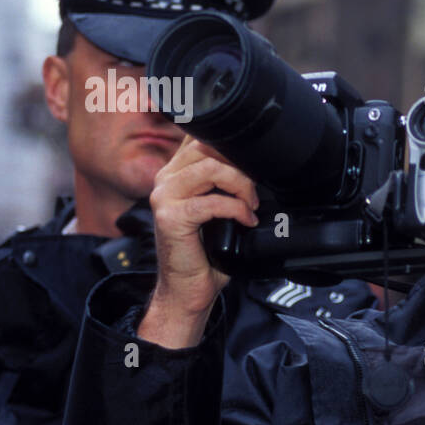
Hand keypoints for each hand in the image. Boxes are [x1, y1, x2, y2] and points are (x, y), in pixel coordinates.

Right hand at [138, 137, 258, 348]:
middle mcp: (166, 178)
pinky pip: (211, 202)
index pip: (202, 136)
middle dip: (242, 165)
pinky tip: (246, 220)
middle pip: (209, 146)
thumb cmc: (208, 251)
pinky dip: (236, 209)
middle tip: (256, 190)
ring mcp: (164, 196)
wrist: (190, 288)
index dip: (233, 143)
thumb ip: (227, 181)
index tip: (255, 162)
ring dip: (241, 185)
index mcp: (176, 171)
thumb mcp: (219, 206)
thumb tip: (261, 163)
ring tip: (252, 204)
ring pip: (211, 168)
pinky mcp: (170, 217)